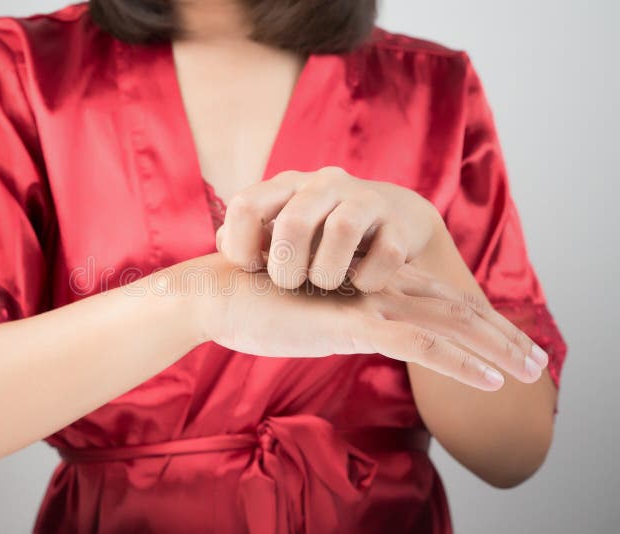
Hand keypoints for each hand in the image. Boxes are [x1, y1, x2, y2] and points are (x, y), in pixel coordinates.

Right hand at [183, 253, 547, 391]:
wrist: (217, 291)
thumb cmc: (257, 303)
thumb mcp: (311, 314)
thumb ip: (342, 319)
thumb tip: (361, 333)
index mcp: (370, 283)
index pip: (437, 300)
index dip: (475, 322)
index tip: (502, 345)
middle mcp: (378, 286)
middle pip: (455, 308)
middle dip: (500, 335)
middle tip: (536, 361)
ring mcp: (369, 302)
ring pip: (450, 325)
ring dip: (496, 349)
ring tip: (530, 372)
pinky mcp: (354, 322)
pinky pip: (420, 346)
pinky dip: (460, 363)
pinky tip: (490, 379)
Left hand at [215, 166, 442, 291]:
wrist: (390, 219)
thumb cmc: (320, 234)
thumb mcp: (281, 229)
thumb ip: (248, 238)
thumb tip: (223, 246)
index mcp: (286, 186)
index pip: (246, 205)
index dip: (240, 245)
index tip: (252, 268)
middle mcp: (323, 184)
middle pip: (294, 222)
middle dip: (286, 267)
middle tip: (289, 285)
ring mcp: (364, 199)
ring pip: (343, 231)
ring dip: (327, 272)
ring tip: (324, 285)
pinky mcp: (399, 223)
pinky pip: (386, 253)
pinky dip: (369, 279)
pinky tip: (361, 285)